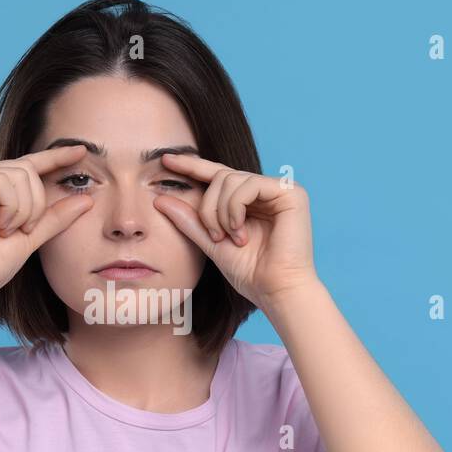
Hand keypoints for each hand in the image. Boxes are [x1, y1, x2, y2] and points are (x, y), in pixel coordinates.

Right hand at [0, 144, 92, 298]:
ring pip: (19, 175)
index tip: (81, 150)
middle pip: (27, 169)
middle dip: (36, 204)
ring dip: (24, 209)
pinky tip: (0, 226)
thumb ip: (54, 217)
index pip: (29, 163)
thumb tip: (87, 198)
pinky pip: (1, 182)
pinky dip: (11, 208)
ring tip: (8, 231)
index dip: (55, 156)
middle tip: (24, 230)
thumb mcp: (32, 236)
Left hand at [153, 153, 319, 309]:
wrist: (276, 291)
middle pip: (220, 177)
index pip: (217, 175)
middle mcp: (265, 190)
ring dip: (221, 212)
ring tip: (231, 237)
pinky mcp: (291, 192)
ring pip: (230, 179)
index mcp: (249, 200)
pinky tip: (240, 231)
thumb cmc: (250, 273)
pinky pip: (249, 184)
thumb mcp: (212, 243)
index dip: (192, 166)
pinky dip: (235, 208)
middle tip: (215, 236)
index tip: (165, 160)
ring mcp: (279, 189)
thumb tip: (160, 200)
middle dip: (208, 207)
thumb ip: (190, 221)